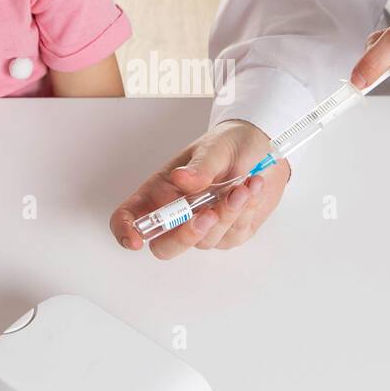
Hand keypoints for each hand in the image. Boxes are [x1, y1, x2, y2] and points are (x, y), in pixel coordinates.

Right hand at [110, 121, 290, 258]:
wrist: (263, 148)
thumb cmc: (229, 144)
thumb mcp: (215, 147)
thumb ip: (201, 166)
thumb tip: (182, 178)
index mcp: (160, 190)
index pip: (130, 216)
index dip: (126, 230)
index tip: (136, 240)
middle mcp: (178, 214)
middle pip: (165, 247)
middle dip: (185, 236)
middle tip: (208, 215)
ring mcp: (203, 227)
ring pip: (206, 241)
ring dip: (227, 214)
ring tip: (244, 185)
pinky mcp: (230, 232)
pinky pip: (234, 235)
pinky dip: (245, 212)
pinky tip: (252, 189)